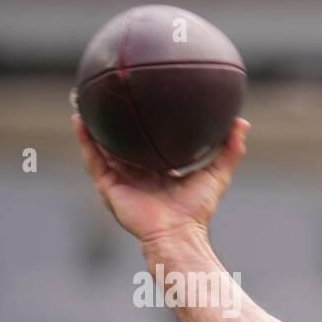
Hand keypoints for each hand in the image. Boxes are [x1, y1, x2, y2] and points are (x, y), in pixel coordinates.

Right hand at [72, 113, 248, 247]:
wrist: (177, 232)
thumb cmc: (197, 209)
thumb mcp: (217, 174)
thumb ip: (230, 150)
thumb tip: (241, 123)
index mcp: (158, 168)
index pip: (148, 140)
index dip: (145, 121)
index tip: (145, 96)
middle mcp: (137, 171)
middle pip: (121, 139)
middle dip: (114, 118)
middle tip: (110, 90)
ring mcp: (120, 177)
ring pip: (101, 145)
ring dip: (92, 122)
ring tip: (85, 96)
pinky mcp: (107, 185)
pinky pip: (91, 157)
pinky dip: (84, 138)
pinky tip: (79, 117)